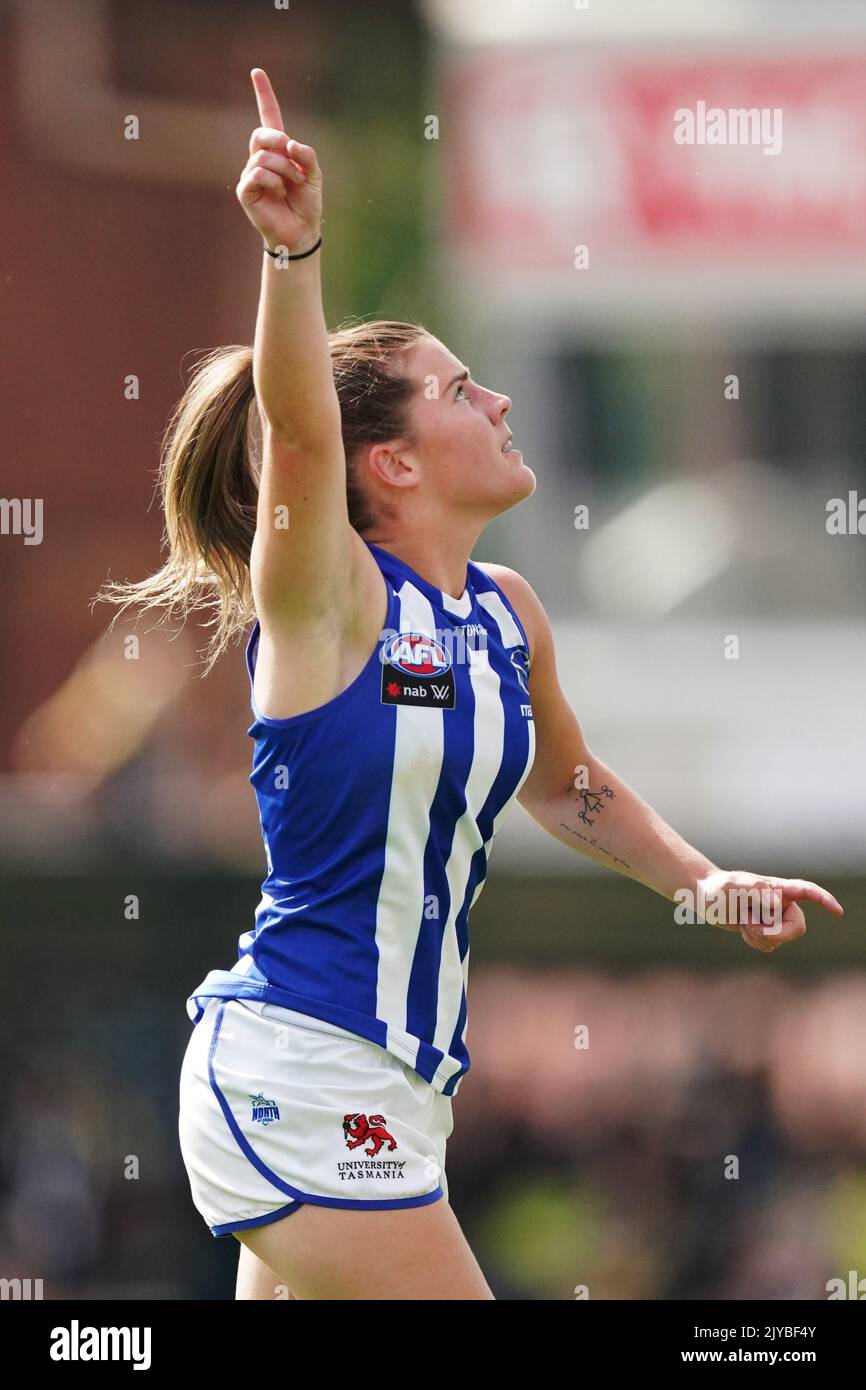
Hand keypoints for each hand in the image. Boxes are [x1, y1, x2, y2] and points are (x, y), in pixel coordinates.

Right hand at [236, 68, 322, 252]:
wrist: (301, 231)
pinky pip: (257, 173)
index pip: (268, 117)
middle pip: (261, 134)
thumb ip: (307, 155)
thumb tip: (290, 143)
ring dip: (284, 169)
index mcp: (278, 150)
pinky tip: (280, 193)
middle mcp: (260, 158)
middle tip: (294, 162)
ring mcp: (251, 173)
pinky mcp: (246, 190)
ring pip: (263, 156)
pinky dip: (273, 181)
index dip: (264, 95)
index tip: (257, 72)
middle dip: (279, 142)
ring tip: (292, 186)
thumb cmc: (306, 203)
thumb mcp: (314, 175)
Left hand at [695, 868, 842, 953]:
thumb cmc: (718, 887)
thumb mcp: (733, 886)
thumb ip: (756, 891)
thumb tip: (778, 905)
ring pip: (780, 939)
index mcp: (778, 888)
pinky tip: (742, 928)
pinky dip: (753, 941)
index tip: (837, 911)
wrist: (704, 898)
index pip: (807, 891)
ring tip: (742, 920)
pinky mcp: (764, 931)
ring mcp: (773, 919)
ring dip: (759, 936)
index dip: (824, 900)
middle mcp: (780, 904)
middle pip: (797, 927)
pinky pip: (768, 946)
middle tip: (751, 928)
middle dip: (778, 934)